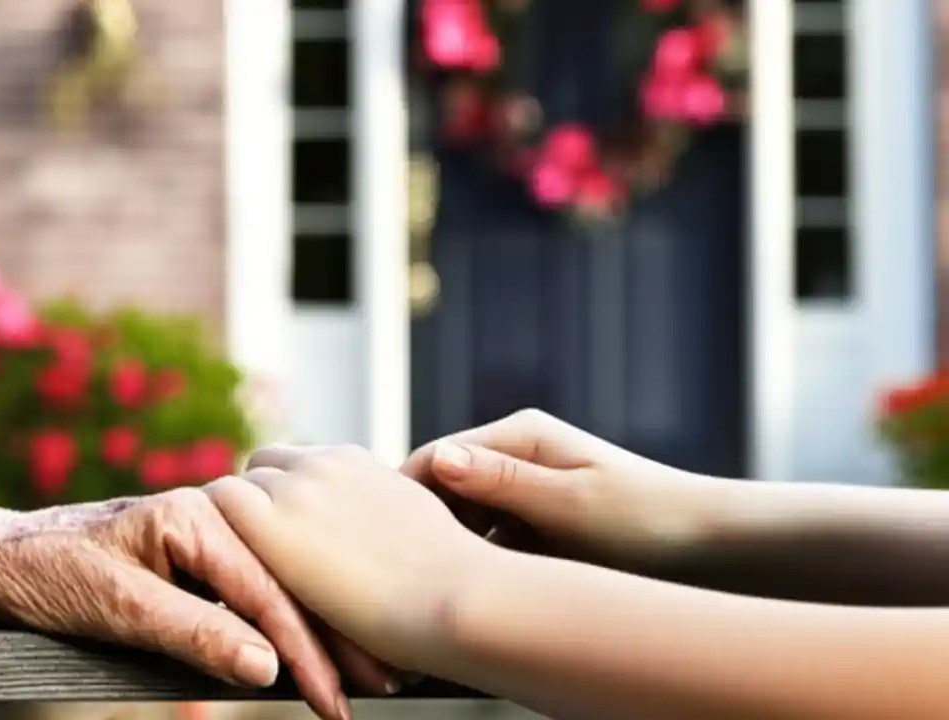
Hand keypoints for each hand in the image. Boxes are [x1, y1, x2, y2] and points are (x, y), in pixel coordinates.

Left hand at [0, 488, 365, 719]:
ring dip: (316, 631)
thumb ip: (194, 633)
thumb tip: (267, 668)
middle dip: (334, 638)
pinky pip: (252, 588)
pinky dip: (281, 622)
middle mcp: (211, 514)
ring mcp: (206, 531)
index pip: (268, 595)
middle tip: (384, 687)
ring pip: (276, 586)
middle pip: (288, 584)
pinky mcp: (196, 552)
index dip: (306, 655)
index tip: (338, 704)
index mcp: (197, 516)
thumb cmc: (46, 575)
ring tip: (359, 672)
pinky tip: (307, 647)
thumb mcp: (118, 609)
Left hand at [206, 445, 485, 674]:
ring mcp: (294, 488)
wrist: (456, 594)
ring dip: (232, 522)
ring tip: (228, 565)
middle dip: (256, 502)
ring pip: (237, 486)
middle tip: (253, 552)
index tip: (289, 535)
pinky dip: (213, 530)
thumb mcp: (418, 530)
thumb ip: (386, 522)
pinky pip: (219, 503)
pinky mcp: (269, 521)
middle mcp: (323, 464)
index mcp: (358, 463)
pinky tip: (217, 568)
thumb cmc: (452, 583)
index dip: (288, 499)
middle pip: (263, 467)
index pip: (300, 466)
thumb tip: (381, 548)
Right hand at [402, 409, 732, 568]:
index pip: (433, 459)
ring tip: (448, 592)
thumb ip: (502, 482)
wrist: (713, 548)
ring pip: (464, 521)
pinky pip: (492, 541)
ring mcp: (526, 489)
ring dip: (455, 552)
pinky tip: (486, 596)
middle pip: (443, 491)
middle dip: (425, 530)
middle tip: (413, 580)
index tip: (386, 549)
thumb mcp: (572, 503)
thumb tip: (437, 459)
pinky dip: (484, 565)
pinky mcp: (538, 522)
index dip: (402, 501)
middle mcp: (517, 456)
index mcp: (520, 435)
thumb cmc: (649, 521)